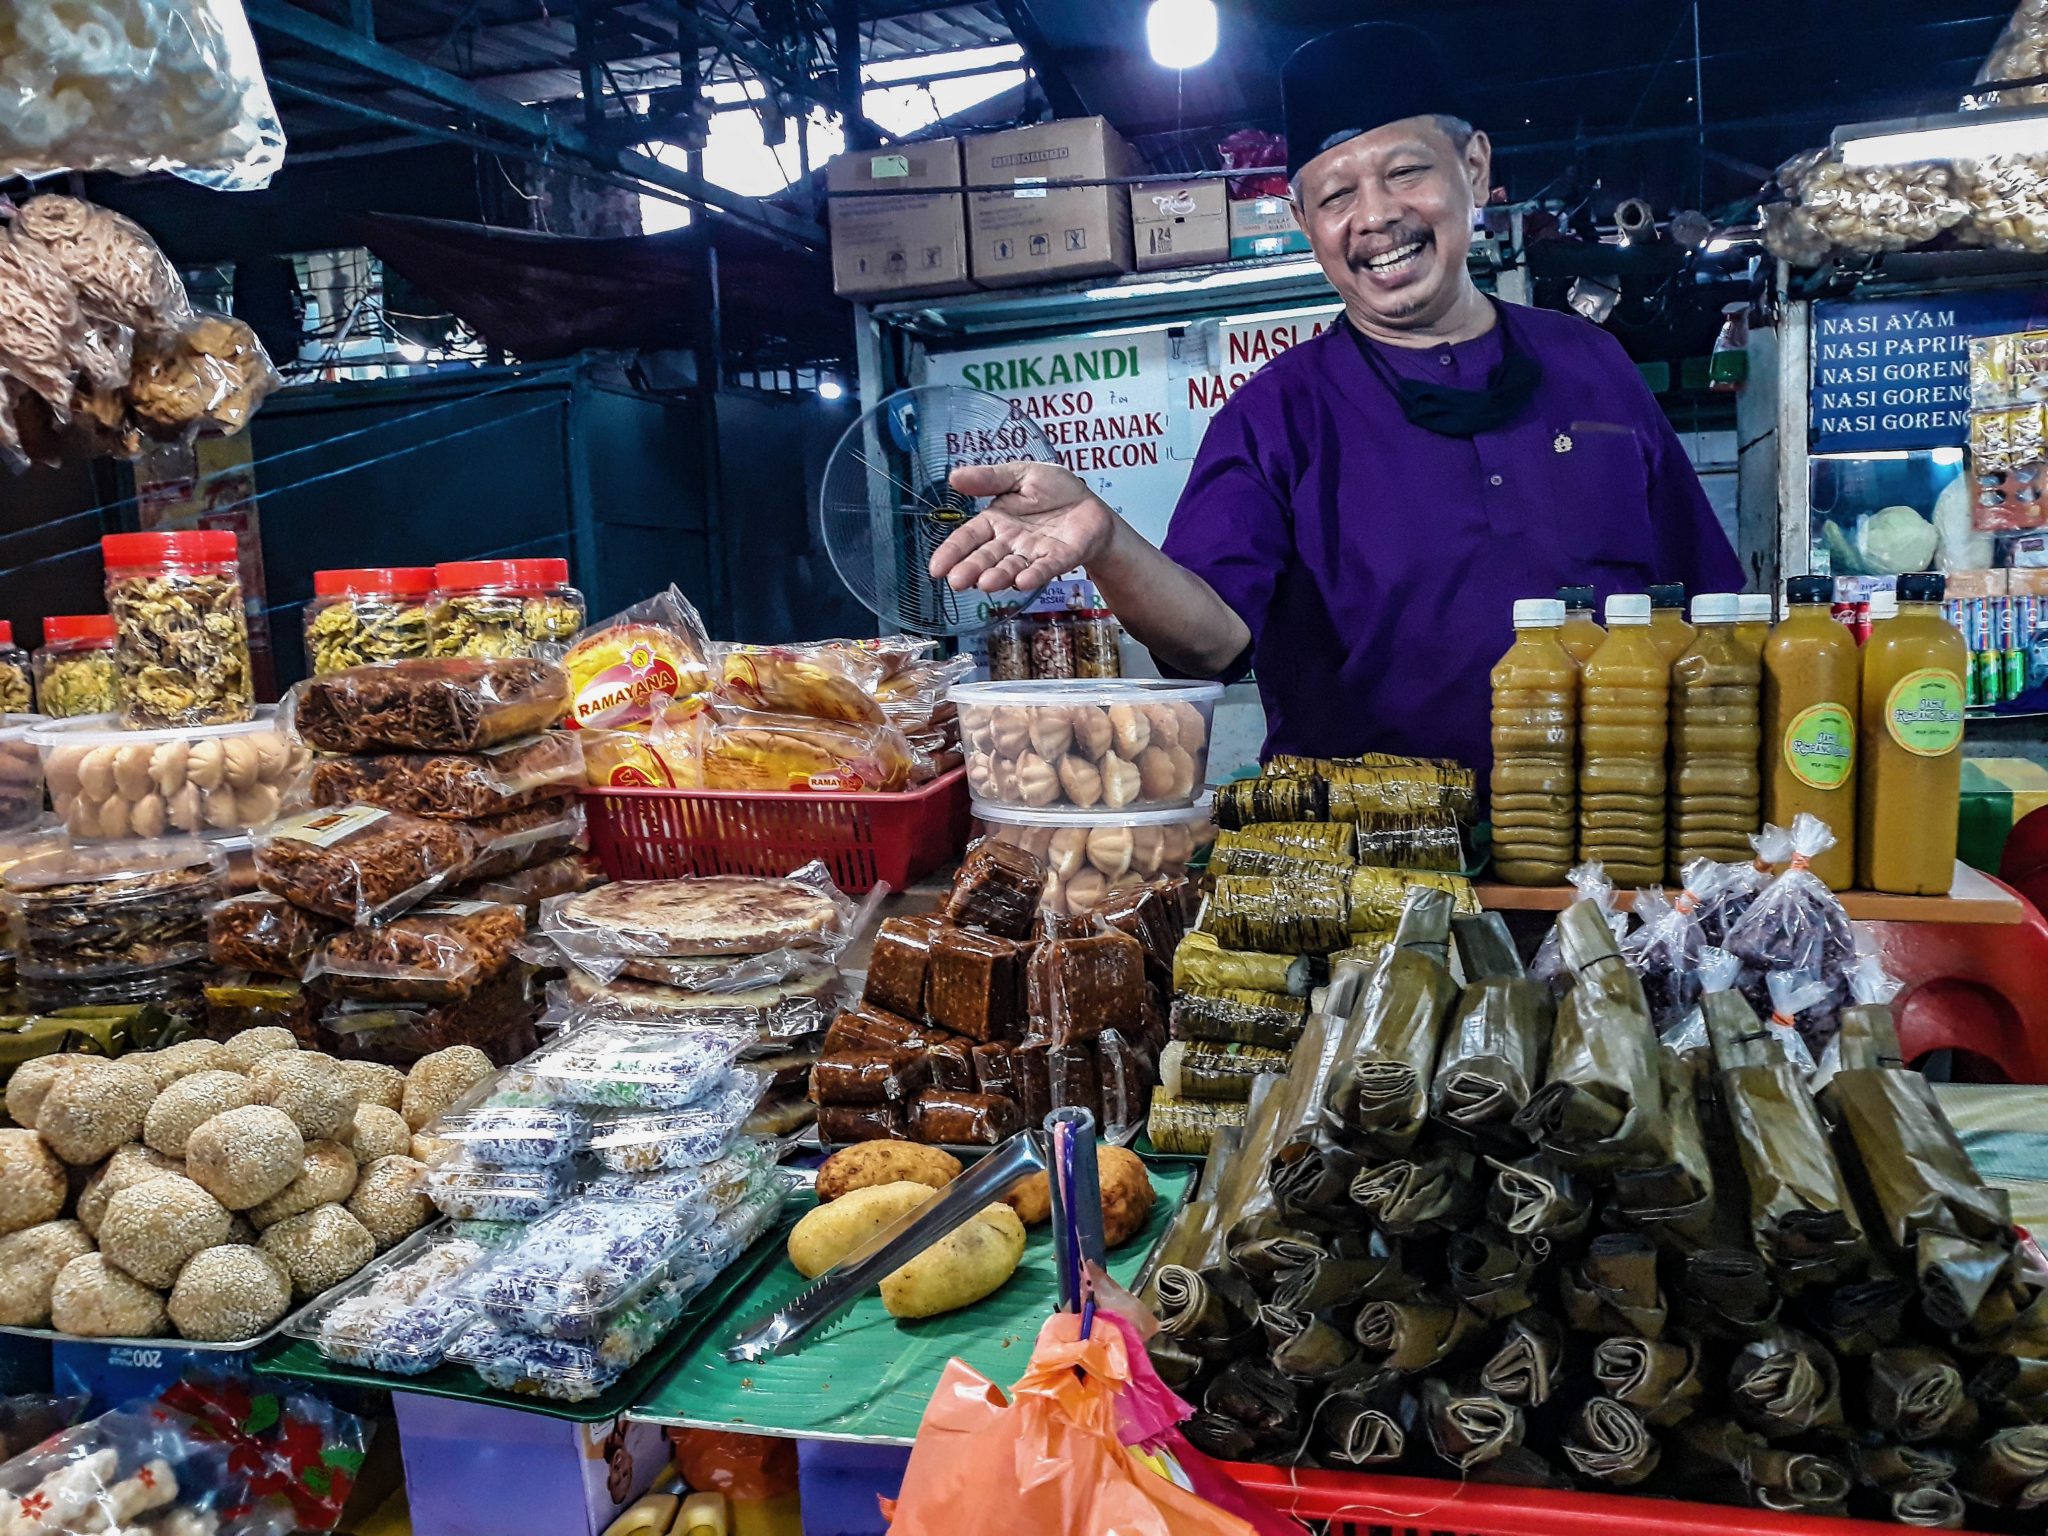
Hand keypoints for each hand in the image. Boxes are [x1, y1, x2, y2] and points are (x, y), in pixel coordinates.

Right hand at [929, 461, 1116, 592]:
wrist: (1091, 505)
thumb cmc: (1054, 491)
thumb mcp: (1020, 474)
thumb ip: (989, 478)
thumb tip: (953, 476)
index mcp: (997, 521)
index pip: (969, 537)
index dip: (952, 552)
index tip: (936, 568)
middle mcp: (1011, 542)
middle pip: (987, 557)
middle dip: (971, 569)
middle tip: (956, 581)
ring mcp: (1034, 553)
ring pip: (1012, 567)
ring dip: (999, 576)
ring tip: (986, 583)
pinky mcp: (1059, 559)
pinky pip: (1045, 567)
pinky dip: (1034, 575)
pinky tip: (1022, 582)